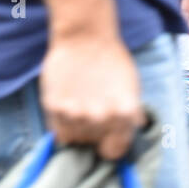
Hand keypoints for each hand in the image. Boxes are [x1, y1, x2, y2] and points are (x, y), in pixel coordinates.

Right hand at [40, 34, 144, 160]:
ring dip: (76, 127)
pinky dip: (62, 122)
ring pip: (74, 139)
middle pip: (92, 144)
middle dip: (93, 132)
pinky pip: (58, 130)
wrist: (85, 35)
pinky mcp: (55, 106)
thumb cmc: (111, 59)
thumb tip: (131, 132)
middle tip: (91, 110)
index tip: (107, 138)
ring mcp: (77, 113)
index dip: (110, 145)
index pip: (114, 151)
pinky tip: (68, 102)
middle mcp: (102, 117)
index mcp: (124, 114)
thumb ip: (131, 114)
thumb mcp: (132, 85)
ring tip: (79, 103)